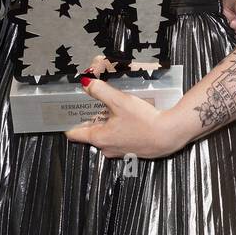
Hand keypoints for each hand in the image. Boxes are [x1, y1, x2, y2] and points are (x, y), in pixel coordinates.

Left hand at [65, 76, 187, 159]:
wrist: (169, 135)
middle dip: (92, 118)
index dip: (69, 122)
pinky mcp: (132, 151)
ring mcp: (120, 151)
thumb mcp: (119, 101)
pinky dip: (120, 128)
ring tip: (114, 108)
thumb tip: (86, 83)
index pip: (74, 134)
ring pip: (106, 135)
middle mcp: (107, 148)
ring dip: (107, 123)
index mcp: (99, 138)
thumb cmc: (144, 121)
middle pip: (91, 132)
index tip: (66, 113)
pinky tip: (129, 118)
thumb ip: (100, 91)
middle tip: (95, 104)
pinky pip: (119, 138)